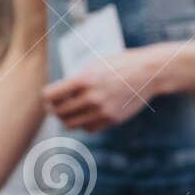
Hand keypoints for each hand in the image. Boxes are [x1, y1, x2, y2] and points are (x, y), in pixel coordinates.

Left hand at [42, 44, 172, 132]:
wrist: (148, 73)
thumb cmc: (119, 65)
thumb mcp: (93, 66)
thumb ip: (75, 81)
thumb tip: (56, 96)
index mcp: (84, 80)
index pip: (50, 96)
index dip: (46, 97)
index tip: (48, 97)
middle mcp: (92, 97)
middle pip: (59, 112)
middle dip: (54, 109)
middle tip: (55, 106)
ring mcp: (103, 111)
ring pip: (71, 124)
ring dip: (67, 119)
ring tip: (68, 112)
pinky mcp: (112, 119)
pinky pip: (88, 128)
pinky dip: (83, 124)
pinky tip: (86, 115)